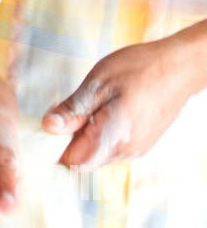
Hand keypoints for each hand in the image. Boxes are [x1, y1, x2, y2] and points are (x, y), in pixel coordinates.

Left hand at [41, 37, 196, 167]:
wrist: (180, 67)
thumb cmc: (140, 69)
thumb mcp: (98, 83)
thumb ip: (73, 110)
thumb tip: (48, 127)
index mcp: (113, 137)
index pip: (72, 161)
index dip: (57, 145)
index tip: (54, 123)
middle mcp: (125, 151)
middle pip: (84, 159)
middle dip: (71, 139)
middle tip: (72, 108)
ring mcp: (136, 150)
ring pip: (98, 154)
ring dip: (88, 136)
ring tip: (94, 105)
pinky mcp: (142, 144)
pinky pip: (113, 148)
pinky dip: (103, 134)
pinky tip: (108, 110)